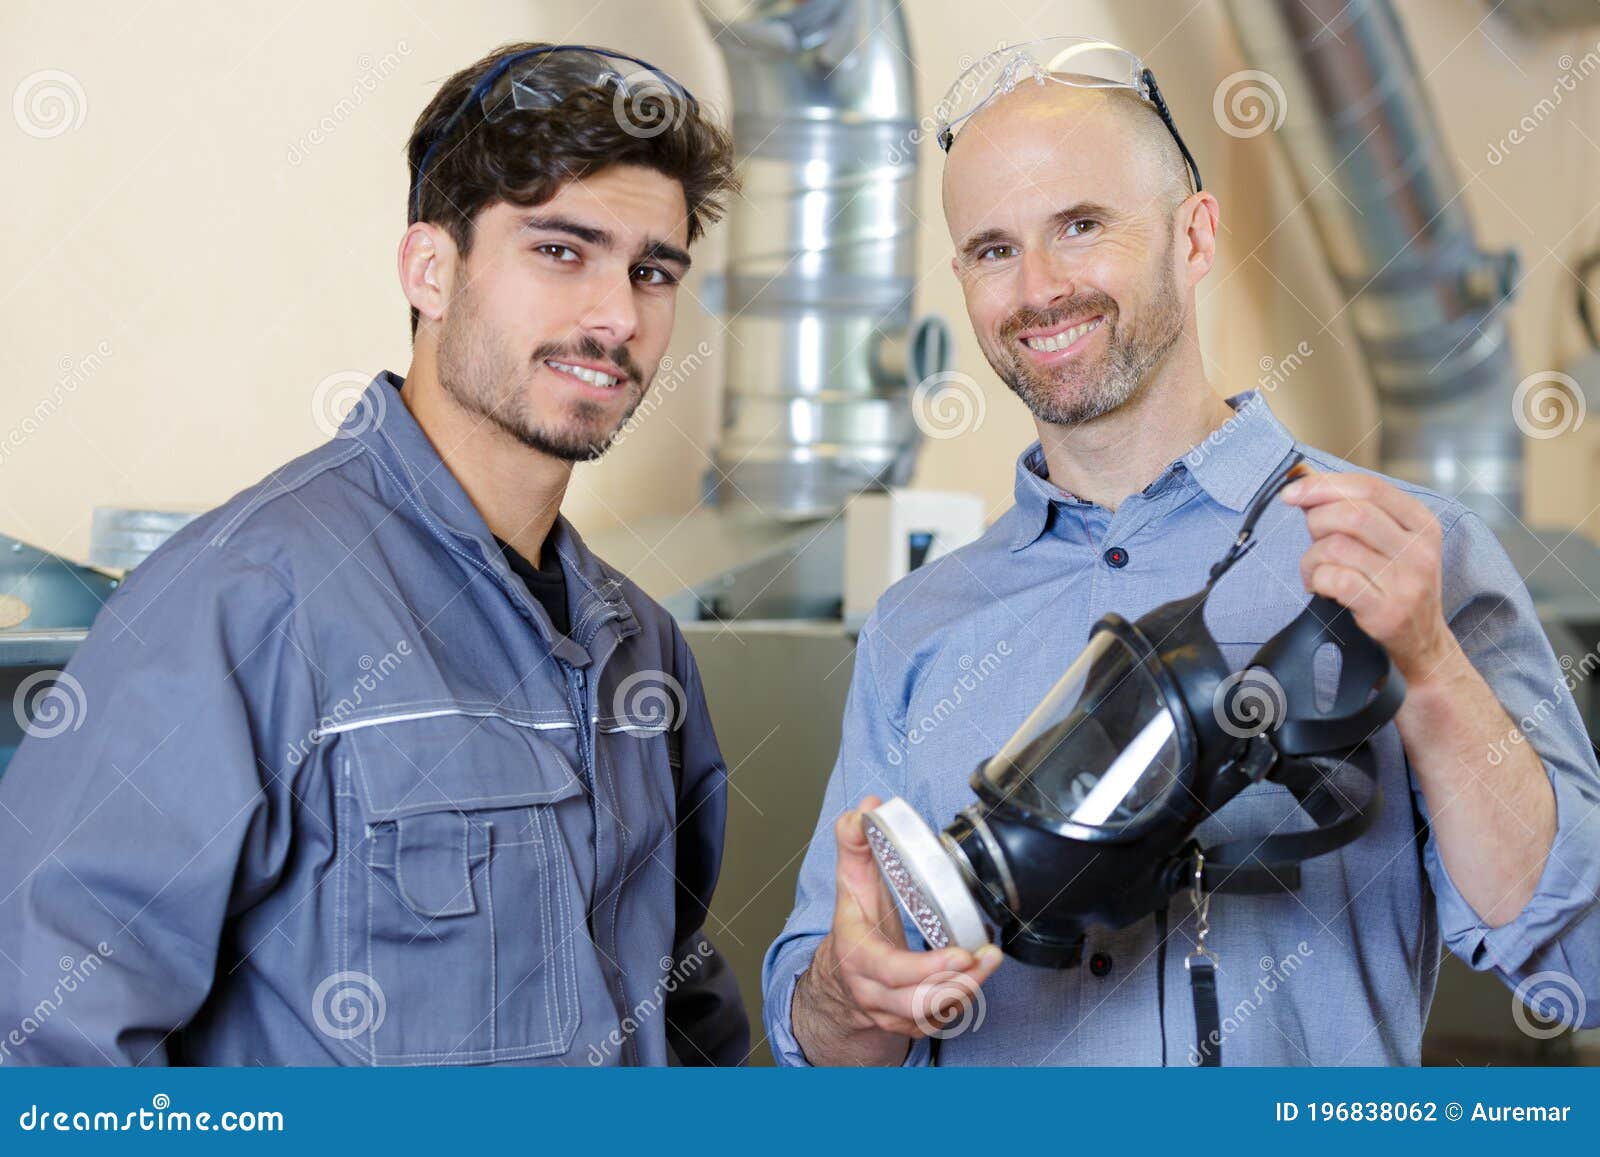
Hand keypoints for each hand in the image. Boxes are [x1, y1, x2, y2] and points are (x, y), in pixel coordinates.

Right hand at [794, 795, 1001, 1063]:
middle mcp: (872, 991)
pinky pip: (939, 1022)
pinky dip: (962, 1002)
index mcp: (858, 955)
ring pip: (931, 1014)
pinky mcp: (910, 1023)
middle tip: (987, 956)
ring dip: (966, 991)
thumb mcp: (850, 882)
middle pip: (916, 1000)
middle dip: (957, 982)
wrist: (841, 978)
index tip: (960, 953)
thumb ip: (856, 842)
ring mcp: (891, 1012)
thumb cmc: (854, 926)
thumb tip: (867, 808)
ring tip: (989, 961)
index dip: (925, 967)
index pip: (889, 969)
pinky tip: (978, 977)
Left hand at [1281, 470, 1459, 684]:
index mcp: (1421, 522)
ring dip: (1311, 557)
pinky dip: (1316, 579)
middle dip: (1316, 521)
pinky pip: (1335, 579)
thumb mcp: (1388, 541)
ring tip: (1314, 570)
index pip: (1369, 488)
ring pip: (1337, 547)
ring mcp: (1406, 581)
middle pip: (1351, 514)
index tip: (1292, 492)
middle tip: (1312, 539)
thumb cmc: (1394, 583)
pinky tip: (1320, 587)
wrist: (1423, 642)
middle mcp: (1419, 549)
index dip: (1324, 485)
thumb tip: (1301, 479)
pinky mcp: (1387, 610)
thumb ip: (1353, 510)